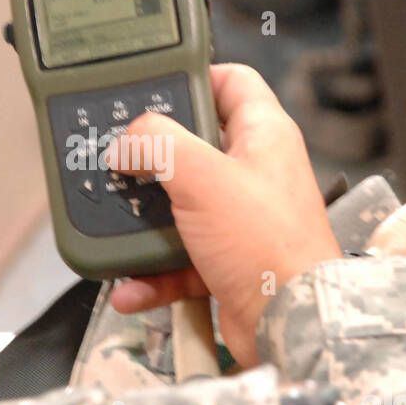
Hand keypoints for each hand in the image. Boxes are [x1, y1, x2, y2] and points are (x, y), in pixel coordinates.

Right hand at [108, 63, 339, 366]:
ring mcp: (241, 220)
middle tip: (119, 158)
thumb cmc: (269, 246)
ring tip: (115, 223)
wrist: (290, 326)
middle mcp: (255, 173)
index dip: (192, 78)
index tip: (152, 88)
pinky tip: (130, 285)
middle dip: (152, 158)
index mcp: (264, 136)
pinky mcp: (228, 263)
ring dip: (144, 223)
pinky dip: (152, 274)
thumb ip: (158, 145)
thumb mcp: (203, 177)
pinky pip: (178, 260)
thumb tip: (128, 142)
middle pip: (194, 147)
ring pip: (180, 207)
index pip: (231, 82)